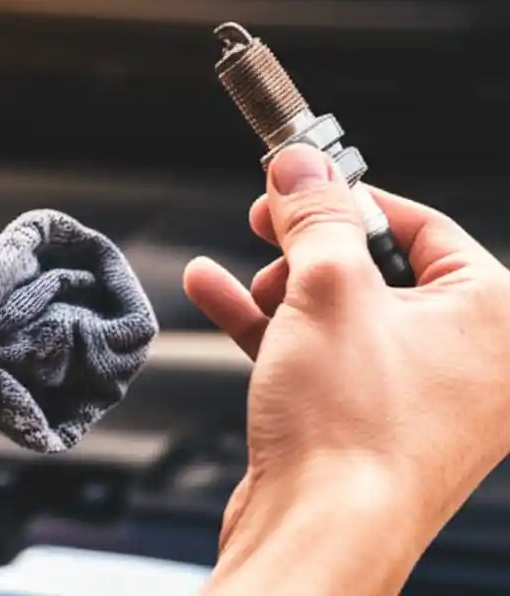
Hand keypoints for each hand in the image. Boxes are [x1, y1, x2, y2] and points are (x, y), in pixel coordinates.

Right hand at [183, 144, 509, 594]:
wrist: (321, 532)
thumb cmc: (351, 428)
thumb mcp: (328, 287)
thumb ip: (316, 214)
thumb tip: (302, 165)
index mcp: (495, 316)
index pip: (422, 225)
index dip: (349, 198)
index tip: (298, 180)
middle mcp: (471, 358)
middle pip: (377, 266)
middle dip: (308, 247)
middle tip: (267, 222)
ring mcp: (420, 395)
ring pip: (343, 312)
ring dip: (279, 285)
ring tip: (240, 273)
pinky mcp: (369, 421)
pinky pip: (323, 353)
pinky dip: (271, 325)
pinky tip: (216, 293)